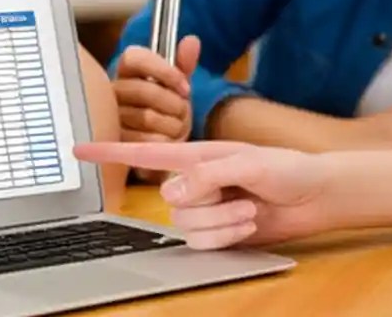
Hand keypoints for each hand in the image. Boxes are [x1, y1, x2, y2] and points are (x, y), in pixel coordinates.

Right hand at [75, 140, 333, 248]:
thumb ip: (205, 175)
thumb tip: (170, 194)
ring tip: (249, 206)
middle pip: (169, 200)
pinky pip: (203, 244)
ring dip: (222, 220)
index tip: (77, 148)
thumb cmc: (286, 168)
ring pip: (185, 226)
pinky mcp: (217, 233)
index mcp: (194, 155)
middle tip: (240, 191)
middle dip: (206, 200)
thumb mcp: (246, 162)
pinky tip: (248, 222)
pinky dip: (228, 235)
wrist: (313, 196)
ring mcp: (204, 209)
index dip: (109, 152)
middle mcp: (193, 183)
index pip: (143, 154)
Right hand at [112, 36, 200, 182]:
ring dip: (172, 124)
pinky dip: (165, 142)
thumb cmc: (166, 106)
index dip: (164, 71)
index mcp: (126, 68)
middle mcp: (113, 90)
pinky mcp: (116, 142)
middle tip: (184, 111)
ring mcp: (111, 116)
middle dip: (174, 103)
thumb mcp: (177, 83)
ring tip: (177, 126)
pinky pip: (145, 141)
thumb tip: (192, 41)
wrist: (161, 138)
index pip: (135, 57)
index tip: (186, 88)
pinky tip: (168, 140)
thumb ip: (184, 62)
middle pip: (145, 90)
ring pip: (147, 117)